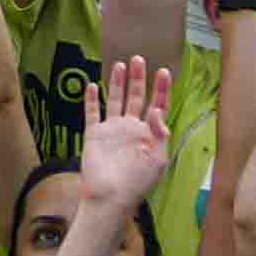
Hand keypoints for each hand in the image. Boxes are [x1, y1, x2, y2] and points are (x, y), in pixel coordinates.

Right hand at [76, 53, 176, 210]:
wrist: (110, 196)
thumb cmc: (137, 182)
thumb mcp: (157, 160)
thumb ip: (159, 134)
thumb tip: (157, 110)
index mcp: (149, 135)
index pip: (157, 106)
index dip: (161, 90)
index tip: (163, 72)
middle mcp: (131, 129)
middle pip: (136, 98)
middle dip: (139, 79)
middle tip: (139, 59)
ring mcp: (112, 130)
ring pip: (115, 100)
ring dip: (118, 83)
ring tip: (119, 64)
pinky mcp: (94, 134)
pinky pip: (92, 113)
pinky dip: (92, 100)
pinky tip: (93, 86)